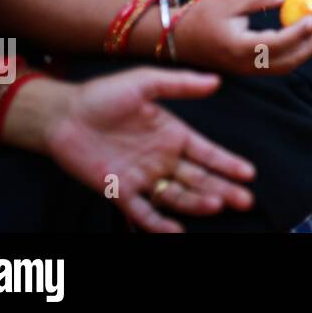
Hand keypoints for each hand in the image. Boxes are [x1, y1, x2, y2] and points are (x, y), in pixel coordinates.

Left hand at [28, 71, 255, 232]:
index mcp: (173, 134)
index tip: (249, 173)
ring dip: (198, 202)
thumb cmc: (103, 95)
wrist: (62, 115)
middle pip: (199, 179)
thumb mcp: (145, 83)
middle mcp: (162, 158)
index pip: (207, 153)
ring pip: (177, 196)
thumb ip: (180, 84)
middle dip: (223, 189)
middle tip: (245, 200)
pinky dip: (158, 224)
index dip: (228, 163)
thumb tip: (216, 81)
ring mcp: (142, 177)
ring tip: (217, 205)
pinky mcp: (119, 191)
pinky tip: (176, 231)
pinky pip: (142, 212)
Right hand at [172, 0, 311, 74]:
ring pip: (284, 67)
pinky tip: (297, 39)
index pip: (280, 42)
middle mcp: (246, 65)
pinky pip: (275, 67)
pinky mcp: (246, 70)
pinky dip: (291, 56)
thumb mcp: (231, 1)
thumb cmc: (202, 16)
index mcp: (242, 47)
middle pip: (288, 61)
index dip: (300, 31)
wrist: (176, 37)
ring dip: (303, 53)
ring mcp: (246, 71)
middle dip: (309, 45)